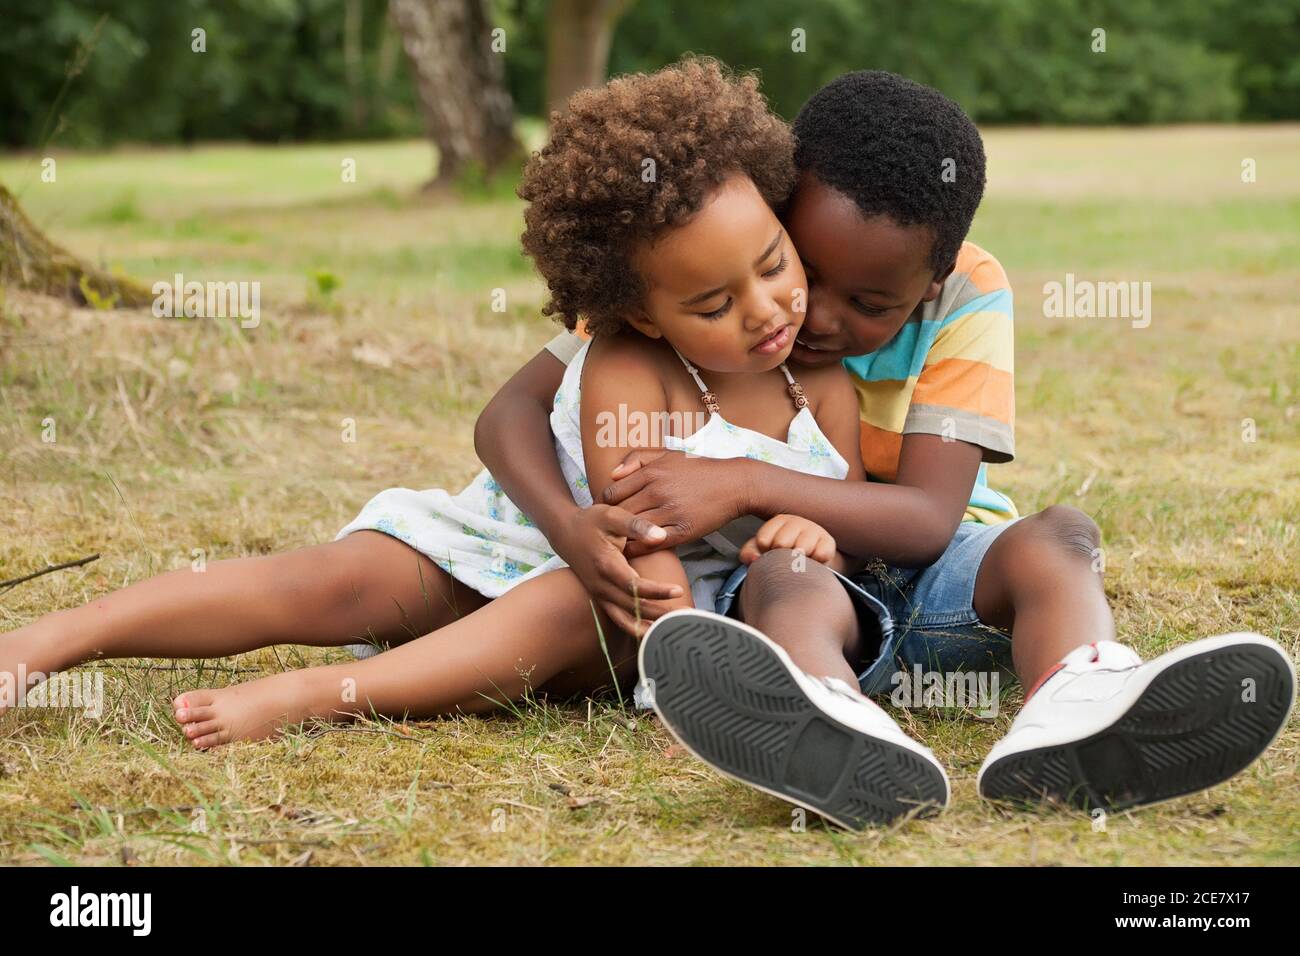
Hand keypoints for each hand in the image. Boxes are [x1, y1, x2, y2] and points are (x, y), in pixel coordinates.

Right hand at [552, 504, 683, 635]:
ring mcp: (600, 595)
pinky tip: (654, 633)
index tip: (677, 591)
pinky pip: (619, 620)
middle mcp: (601, 586)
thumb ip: (637, 526)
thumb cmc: (592, 522)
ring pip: (626, 620)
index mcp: (606, 565)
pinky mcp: (601, 599)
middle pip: (633, 608)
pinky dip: (636, 628)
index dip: (656, 591)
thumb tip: (661, 536)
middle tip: (687, 614)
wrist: (566, 532)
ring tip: (674, 628)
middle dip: (660, 613)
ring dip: (649, 626)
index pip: (634, 585)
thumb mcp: (612, 515)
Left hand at [603, 449, 751, 557]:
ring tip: (613, 543)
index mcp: (652, 472)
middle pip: (619, 513)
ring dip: (620, 538)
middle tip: (602, 532)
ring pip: (633, 530)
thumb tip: (613, 475)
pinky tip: (632, 550)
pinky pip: (652, 543)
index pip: (612, 492)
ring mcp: (671, 512)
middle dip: (608, 523)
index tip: (603, 512)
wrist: (734, 484)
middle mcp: (658, 492)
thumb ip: (637, 459)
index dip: (603, 505)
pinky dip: (638, 548)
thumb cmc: (699, 469)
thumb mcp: (668, 455)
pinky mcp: (683, 531)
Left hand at [739, 514, 836, 565]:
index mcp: (779, 521)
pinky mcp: (828, 542)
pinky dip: (815, 562)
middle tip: (785, 560)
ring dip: (798, 560)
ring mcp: (814, 530)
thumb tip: (754, 558)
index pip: (763, 539)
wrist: (810, 562)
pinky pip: (821, 554)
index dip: (764, 553)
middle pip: (781, 543)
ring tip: (798, 562)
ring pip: (801, 548)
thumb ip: (750, 553)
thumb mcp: (761, 552)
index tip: (768, 555)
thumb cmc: (781, 555)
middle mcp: (797, 522)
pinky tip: (812, 563)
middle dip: (780, 557)